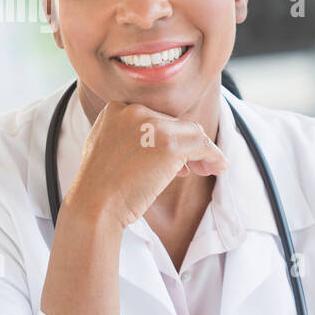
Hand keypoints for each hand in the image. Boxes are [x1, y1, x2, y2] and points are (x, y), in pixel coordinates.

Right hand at [62, 100, 229, 228]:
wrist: (94, 204)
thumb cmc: (100, 186)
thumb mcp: (107, 147)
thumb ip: (130, 136)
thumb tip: (163, 143)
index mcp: (117, 109)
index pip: (155, 118)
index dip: (168, 137)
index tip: (172, 157)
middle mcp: (135, 111)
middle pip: (175, 124)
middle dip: (185, 146)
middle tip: (192, 168)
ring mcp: (153, 126)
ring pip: (192, 132)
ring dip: (202, 152)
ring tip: (205, 170)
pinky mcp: (170, 144)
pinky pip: (203, 145)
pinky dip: (214, 156)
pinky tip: (219, 167)